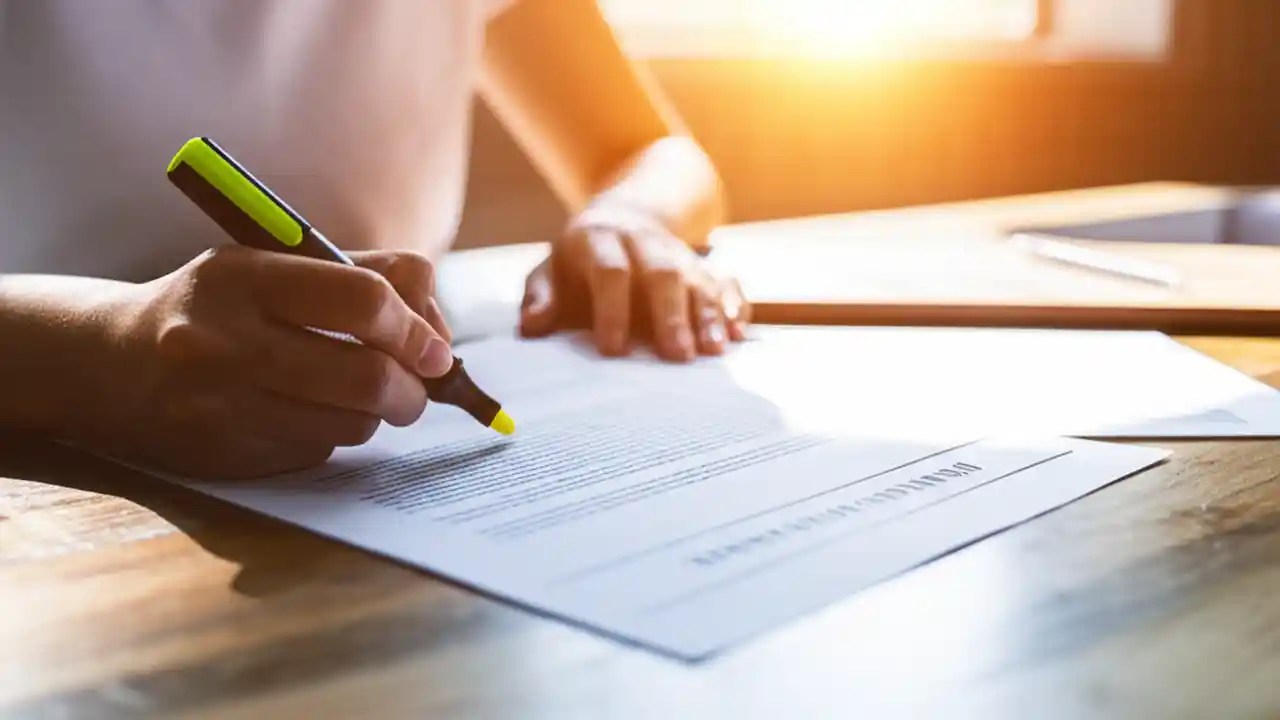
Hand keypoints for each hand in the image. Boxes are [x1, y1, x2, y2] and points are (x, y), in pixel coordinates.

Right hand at [87, 247, 449, 477]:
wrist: (110, 364)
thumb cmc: (216, 305)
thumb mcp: (272, 263)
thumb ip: (361, 277)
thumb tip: (437, 329)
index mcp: (246, 278)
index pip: (365, 300)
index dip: (418, 328)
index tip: (435, 348)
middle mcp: (228, 342)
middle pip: (369, 376)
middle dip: (413, 388)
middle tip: (417, 387)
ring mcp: (224, 406)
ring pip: (352, 424)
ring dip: (376, 413)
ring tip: (361, 394)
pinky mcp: (227, 456)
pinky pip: (318, 452)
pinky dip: (332, 434)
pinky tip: (306, 412)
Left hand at [519, 224, 749, 360]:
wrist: (625, 216)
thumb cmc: (580, 261)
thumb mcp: (552, 270)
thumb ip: (541, 297)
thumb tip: (532, 327)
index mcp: (600, 240)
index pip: (610, 272)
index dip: (612, 309)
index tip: (612, 350)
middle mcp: (644, 242)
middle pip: (662, 273)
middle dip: (671, 315)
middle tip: (676, 357)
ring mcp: (678, 252)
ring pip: (698, 278)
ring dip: (707, 315)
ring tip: (713, 351)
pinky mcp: (703, 266)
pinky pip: (725, 281)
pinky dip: (734, 306)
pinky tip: (737, 334)